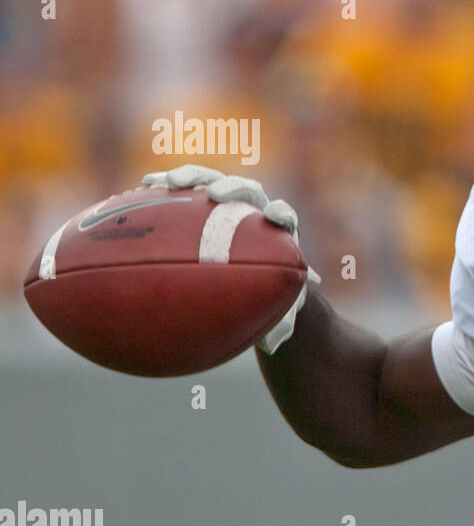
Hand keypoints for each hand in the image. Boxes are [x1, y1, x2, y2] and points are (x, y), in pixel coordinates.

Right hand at [141, 164, 320, 353]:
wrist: (256, 279)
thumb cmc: (269, 296)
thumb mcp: (277, 313)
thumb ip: (281, 327)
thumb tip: (273, 347)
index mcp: (277, 233)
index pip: (283, 215)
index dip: (279, 213)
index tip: (272, 216)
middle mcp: (254, 212)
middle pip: (247, 190)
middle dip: (231, 188)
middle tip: (212, 195)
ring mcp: (227, 204)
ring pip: (211, 181)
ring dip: (192, 177)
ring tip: (166, 182)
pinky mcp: (201, 203)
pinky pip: (182, 191)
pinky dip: (163, 188)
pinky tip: (138, 190)